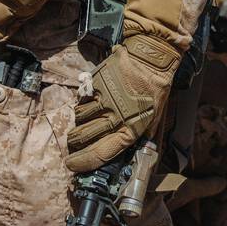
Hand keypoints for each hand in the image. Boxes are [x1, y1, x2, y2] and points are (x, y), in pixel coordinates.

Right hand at [65, 32, 180, 172]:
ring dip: (78, 121)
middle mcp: (114, 118)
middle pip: (82, 138)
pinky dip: (82, 103)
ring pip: (79, 118)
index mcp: (129, 131)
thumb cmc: (154, 92)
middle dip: (74, 143)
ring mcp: (103, 101)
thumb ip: (138, 137)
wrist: (151, 60)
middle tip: (73, 143)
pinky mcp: (96, 85)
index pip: (100, 153)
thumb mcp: (152, 120)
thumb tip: (126, 154)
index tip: (72, 165)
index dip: (82, 162)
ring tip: (84, 119)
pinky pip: (81, 100)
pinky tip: (90, 101)